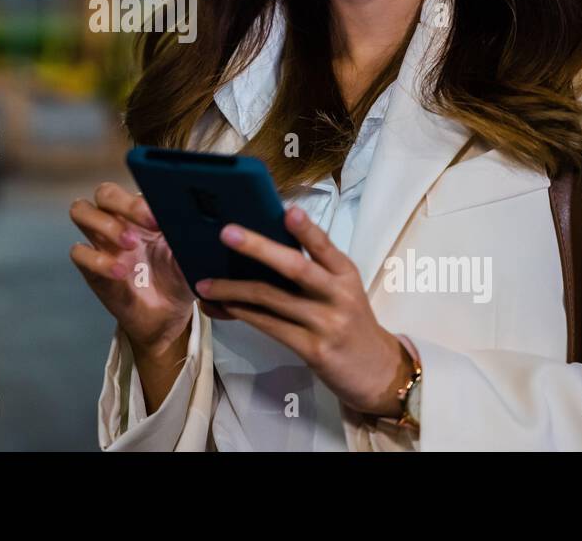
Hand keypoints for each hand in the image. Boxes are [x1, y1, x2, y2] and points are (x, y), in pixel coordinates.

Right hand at [69, 182, 196, 358]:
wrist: (167, 317)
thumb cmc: (179, 279)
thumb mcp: (192, 259)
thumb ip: (193, 239)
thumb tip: (204, 224)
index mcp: (145, 212)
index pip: (135, 187)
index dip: (145, 195)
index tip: (162, 214)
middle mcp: (120, 220)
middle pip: (105, 192)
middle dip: (124, 202)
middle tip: (149, 223)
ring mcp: (102, 242)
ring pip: (82, 210)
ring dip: (105, 224)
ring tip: (131, 244)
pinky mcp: (91, 267)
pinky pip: (80, 252)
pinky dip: (98, 259)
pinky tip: (120, 272)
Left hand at [193, 205, 409, 416]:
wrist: (377, 372)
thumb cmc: (349, 322)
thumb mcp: (341, 290)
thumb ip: (313, 269)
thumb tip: (261, 245)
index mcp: (344, 273)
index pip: (324, 245)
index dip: (306, 228)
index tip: (287, 210)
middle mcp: (337, 294)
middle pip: (295, 267)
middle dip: (258, 248)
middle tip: (226, 232)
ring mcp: (326, 323)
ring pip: (272, 298)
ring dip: (232, 289)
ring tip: (203, 283)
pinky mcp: (313, 349)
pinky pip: (269, 326)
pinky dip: (241, 314)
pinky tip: (222, 307)